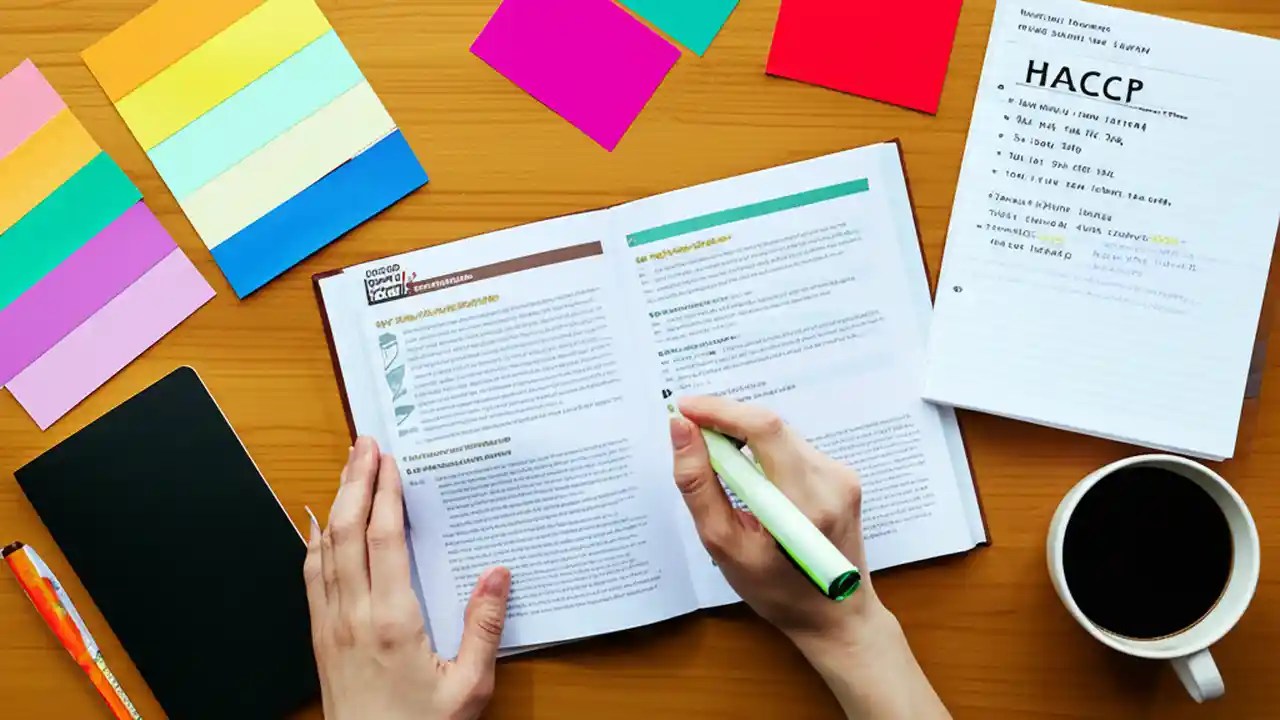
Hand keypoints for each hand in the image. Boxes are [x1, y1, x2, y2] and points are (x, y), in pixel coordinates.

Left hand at [303, 437, 510, 719]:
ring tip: (347, 471)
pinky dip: (314, 542)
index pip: (384, 539)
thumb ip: (484, 628)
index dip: (385, 494)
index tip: (390, 460)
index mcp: (393, 621)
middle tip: (364, 445)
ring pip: (323, 549)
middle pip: (346, 532)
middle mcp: (353, 616)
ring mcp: (330, 626)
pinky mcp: (319, 639)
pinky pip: (311, 577)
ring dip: (334, 504)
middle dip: (354, 482)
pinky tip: (320, 526)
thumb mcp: (469, 688)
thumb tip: (499, 574)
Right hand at [670, 397, 949, 718]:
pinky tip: (749, 479)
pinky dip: (764, 453)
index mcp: (806, 501)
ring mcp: (842, 475)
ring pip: (781, 435)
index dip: (720, 411)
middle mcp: (832, 479)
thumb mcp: (725, 546)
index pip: (763, 429)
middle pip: (771, 426)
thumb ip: (699, 485)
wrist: (836, 616)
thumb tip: (681, 431)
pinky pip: (793, 448)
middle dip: (726, 422)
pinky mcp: (842, 476)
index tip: (684, 409)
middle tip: (690, 434)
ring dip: (744, 439)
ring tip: (716, 464)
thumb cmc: (778, 592)